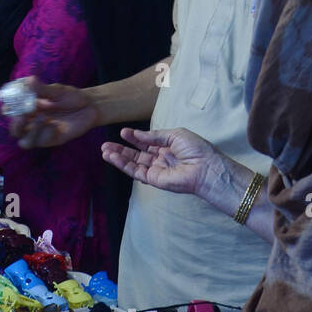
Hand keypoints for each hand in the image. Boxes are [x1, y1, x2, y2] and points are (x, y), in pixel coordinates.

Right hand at [9, 76, 100, 148]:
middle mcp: (32, 122)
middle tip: (22, 117)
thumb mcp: (56, 91)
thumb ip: (42, 89)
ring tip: (40, 120)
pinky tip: (54, 125)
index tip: (10, 103)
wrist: (91, 106)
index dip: (7, 109)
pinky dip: (46, 133)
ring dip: (29, 133)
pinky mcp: (53, 139)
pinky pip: (43, 142)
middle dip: (15, 125)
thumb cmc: (70, 96)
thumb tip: (29, 80)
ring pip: (25, 142)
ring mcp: (42, 133)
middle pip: (15, 130)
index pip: (10, 112)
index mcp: (28, 108)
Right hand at [100, 127, 217, 197]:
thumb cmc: (197, 150)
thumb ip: (154, 136)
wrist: (206, 169)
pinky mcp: (153, 180)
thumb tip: (137, 134)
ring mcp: (156, 170)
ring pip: (133, 163)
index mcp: (168, 147)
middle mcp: (161, 159)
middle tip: (106, 144)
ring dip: (118, 157)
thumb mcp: (175, 135)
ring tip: (104, 150)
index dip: (135, 137)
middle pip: (137, 154)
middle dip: (122, 149)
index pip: (147, 142)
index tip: (123, 132)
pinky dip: (123, 165)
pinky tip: (112, 157)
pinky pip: (135, 171)